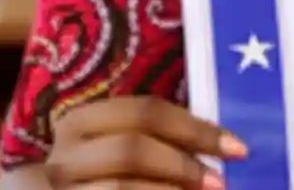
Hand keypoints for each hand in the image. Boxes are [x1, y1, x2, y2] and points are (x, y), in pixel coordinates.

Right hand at [44, 97, 246, 188]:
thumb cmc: (101, 176)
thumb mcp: (120, 151)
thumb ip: (160, 143)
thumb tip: (224, 148)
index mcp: (82, 122)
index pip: (146, 112)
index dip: (197, 128)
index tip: (238, 149)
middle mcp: (63, 155)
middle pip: (131, 149)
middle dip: (182, 165)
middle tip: (219, 183)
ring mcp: (56, 189)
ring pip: (119, 187)